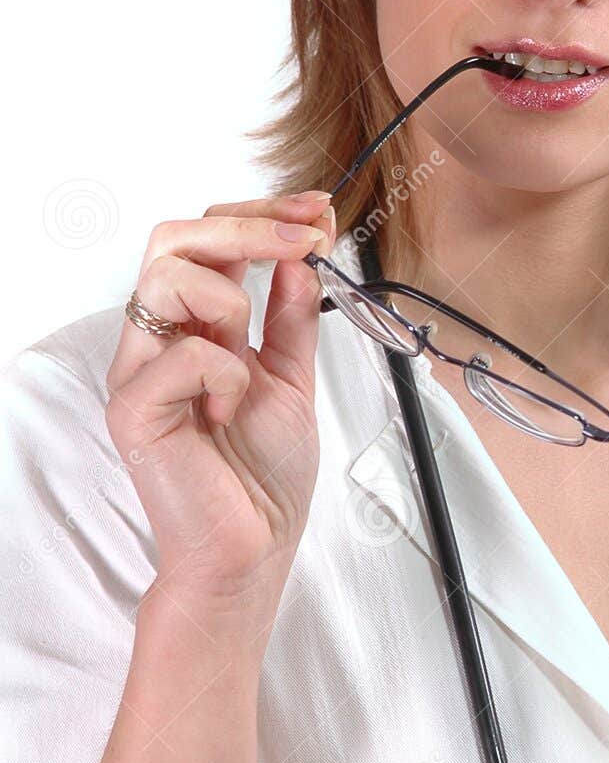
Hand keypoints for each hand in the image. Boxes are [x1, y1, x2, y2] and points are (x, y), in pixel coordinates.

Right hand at [105, 191, 337, 602]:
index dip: (263, 213)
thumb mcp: (292, 378)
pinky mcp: (134, 410)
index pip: (206, 238)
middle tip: (306, 241)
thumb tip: (301, 253)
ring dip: (232, 303)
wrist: (253, 551)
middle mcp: (157, 340)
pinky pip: (183, 355)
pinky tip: (229, 415)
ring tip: (247, 363)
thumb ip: (291, 316)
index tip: (320, 211)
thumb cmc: (263, 477)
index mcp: (191, 328)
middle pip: (174, 237)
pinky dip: (226, 376)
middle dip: (249, 227)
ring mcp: (139, 372)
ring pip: (168, 276)